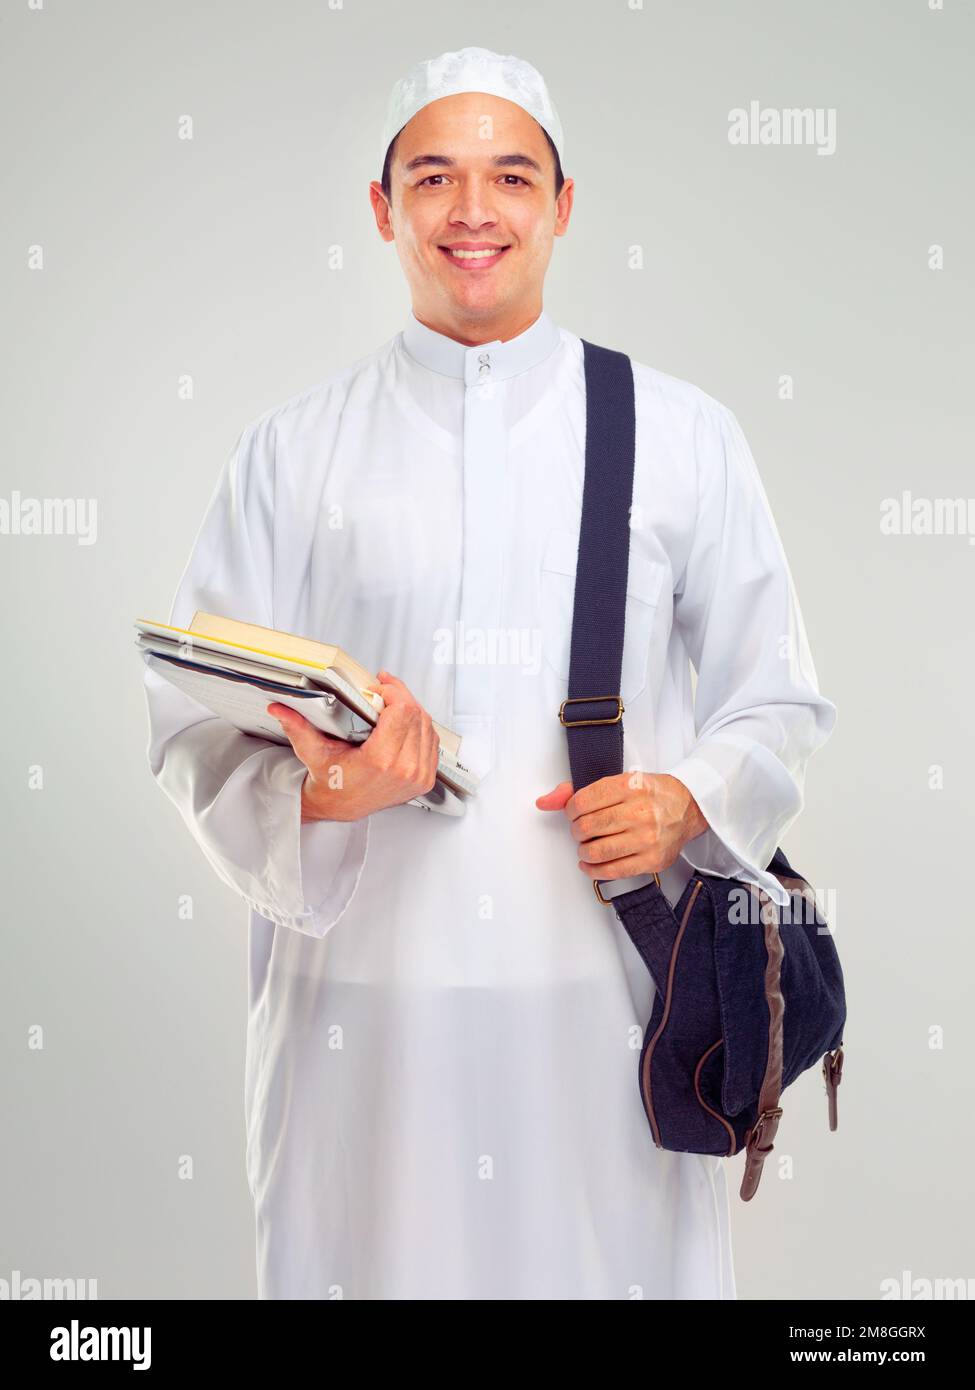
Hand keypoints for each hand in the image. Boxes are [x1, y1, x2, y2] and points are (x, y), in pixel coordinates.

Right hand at [267, 670, 439, 821]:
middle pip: (417, 715)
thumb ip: (296, 726)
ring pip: (427, 727)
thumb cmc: (331, 782)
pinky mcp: (424, 780)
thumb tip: (278, 708)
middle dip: (402, 696)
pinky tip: (405, 722)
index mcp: (380, 761)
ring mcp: (417, 777)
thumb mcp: (312, 752)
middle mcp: (404, 770)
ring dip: (412, 710)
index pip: (403, 712)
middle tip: (385, 689)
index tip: (380, 685)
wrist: (341, 807)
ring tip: (394, 704)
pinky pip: (432, 743)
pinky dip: (421, 728)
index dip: (394, 691)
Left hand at [535, 771, 707, 883]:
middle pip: (587, 827)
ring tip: (587, 846)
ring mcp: (648, 838)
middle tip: (582, 830)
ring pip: (596, 851)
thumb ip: (579, 791)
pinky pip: (612, 871)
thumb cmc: (650, 794)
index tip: (574, 813)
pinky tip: (591, 863)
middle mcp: (640, 811)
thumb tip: (544, 801)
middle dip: (576, 831)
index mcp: (630, 786)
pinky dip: (593, 870)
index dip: (570, 810)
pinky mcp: (652, 860)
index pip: (582, 802)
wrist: (687, 807)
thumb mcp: (618, 782)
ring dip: (583, 851)